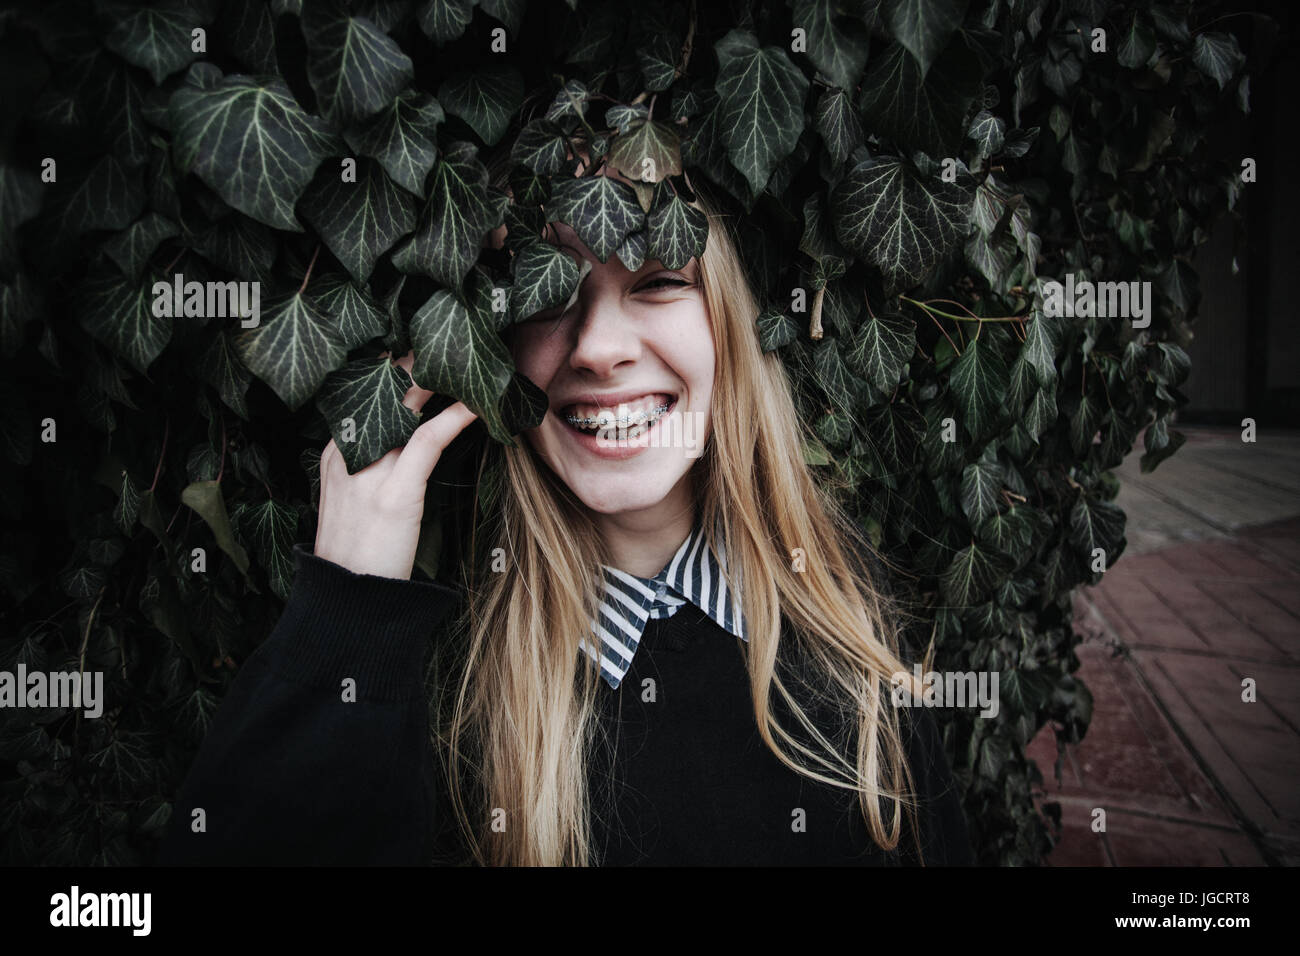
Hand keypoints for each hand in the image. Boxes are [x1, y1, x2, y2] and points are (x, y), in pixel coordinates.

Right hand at [314, 353, 476, 579]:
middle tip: (457, 342)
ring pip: (408, 405)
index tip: (433, 350)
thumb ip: (379, 470)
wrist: (347, 600)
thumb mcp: (356, 501)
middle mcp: (348, 451)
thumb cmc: (360, 554)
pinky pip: (428, 439)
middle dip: (422, 360)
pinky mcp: (395, 492)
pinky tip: (476, 406)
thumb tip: (417, 447)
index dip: (403, 369)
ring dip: (445, 381)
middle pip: (386, 389)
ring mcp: (369, 470)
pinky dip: (455, 417)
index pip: (370, 394)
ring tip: (472, 362)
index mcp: (336, 451)